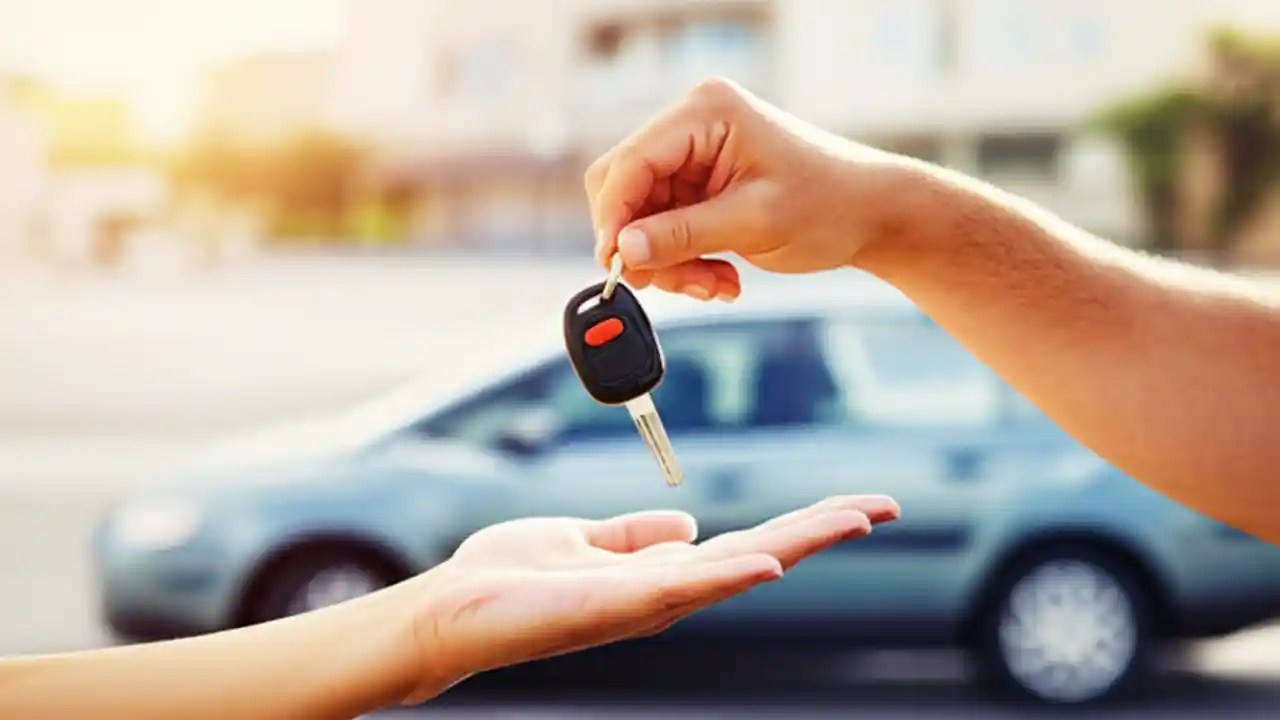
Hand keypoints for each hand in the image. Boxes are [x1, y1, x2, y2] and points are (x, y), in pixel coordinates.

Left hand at [400, 495, 898, 701]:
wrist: (450, 610)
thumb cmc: (507, 577)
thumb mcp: (582, 538)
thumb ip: (633, 533)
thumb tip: (685, 523)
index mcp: (659, 573)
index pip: (745, 542)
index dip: (800, 524)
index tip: (854, 505)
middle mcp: (664, 592)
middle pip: (759, 554)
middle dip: (821, 530)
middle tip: (883, 506)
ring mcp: (644, 603)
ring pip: (737, 568)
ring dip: (798, 543)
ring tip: (852, 518)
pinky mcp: (613, 606)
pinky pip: (681, 588)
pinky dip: (729, 575)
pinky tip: (770, 560)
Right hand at [584, 77, 925, 299]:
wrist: (872, 214)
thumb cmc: (829, 204)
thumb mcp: (753, 223)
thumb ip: (682, 235)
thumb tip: (623, 249)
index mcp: (705, 112)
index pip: (631, 163)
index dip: (615, 217)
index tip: (618, 265)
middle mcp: (692, 125)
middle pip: (626, 188)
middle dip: (644, 244)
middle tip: (672, 283)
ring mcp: (695, 156)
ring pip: (642, 217)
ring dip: (671, 261)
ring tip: (714, 285)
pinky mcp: (700, 185)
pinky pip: (665, 228)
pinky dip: (686, 260)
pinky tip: (720, 277)